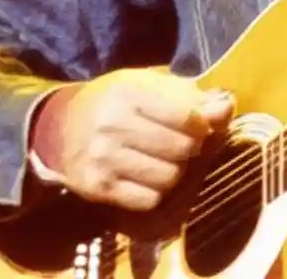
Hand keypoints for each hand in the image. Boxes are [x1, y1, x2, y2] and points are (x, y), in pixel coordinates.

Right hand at [31, 68, 234, 210]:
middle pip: (182, 149)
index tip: (196, 125)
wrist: (58, 128)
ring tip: (161, 160)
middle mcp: (113, 124)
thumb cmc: (115, 102)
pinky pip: (149, 200)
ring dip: (173, 172)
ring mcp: (103, 158)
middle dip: (189, 148)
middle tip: (179, 144)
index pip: (188, 117)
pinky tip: (143, 177)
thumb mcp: (150, 86)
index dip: (202, 125)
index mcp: (129, 92)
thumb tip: (227, 106)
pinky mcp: (97, 187)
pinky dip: (154, 192)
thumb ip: (191, 96)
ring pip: (169, 178)